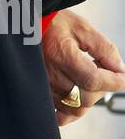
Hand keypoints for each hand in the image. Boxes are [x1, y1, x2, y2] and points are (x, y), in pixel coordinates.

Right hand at [42, 9, 124, 125]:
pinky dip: (73, 113)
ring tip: (90, 79)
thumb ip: (103, 48)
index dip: (114, 81)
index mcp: (61, 56)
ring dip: (91, 97)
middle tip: (106, 71)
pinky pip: (60, 116)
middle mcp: (51, 75)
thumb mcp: (81, 27)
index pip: (93, 79)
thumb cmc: (52, 23)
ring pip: (77, 108)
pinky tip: (78, 99)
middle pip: (87, 97)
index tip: (124, 77)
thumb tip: (120, 68)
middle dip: (104, 87)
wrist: (24, 26)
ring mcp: (44, 87)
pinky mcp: (41, 94)